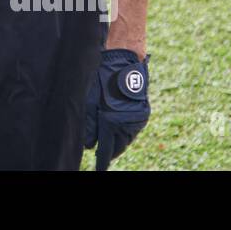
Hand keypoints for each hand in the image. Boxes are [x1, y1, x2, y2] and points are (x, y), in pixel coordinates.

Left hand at [84, 48, 149, 169]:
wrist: (123, 59)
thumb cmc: (100, 76)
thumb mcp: (88, 100)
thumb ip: (87, 124)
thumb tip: (89, 145)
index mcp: (112, 122)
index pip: (106, 149)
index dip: (102, 161)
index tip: (99, 170)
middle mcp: (127, 124)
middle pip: (118, 146)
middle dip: (110, 150)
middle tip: (102, 156)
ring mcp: (137, 119)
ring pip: (126, 138)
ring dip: (117, 141)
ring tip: (109, 144)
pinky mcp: (143, 114)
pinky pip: (132, 130)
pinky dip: (124, 132)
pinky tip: (117, 130)